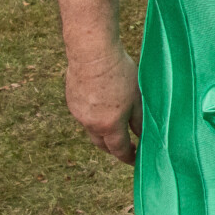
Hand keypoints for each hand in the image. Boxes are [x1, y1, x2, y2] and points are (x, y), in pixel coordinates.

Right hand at [65, 48, 141, 164]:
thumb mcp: (137, 97)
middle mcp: (92, 124)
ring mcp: (79, 114)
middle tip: (125, 146)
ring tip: (115, 124)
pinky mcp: (72, 102)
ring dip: (103, 131)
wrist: (92, 54)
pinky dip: (94, 116)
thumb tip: (142, 136)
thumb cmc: (120, 73)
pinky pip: (84, 115)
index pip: (119, 150)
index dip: (128, 157)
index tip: (135, 159)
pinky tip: (102, 104)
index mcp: (110, 125)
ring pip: (92, 129)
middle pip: (102, 144)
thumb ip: (139, 119)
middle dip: (114, 148)